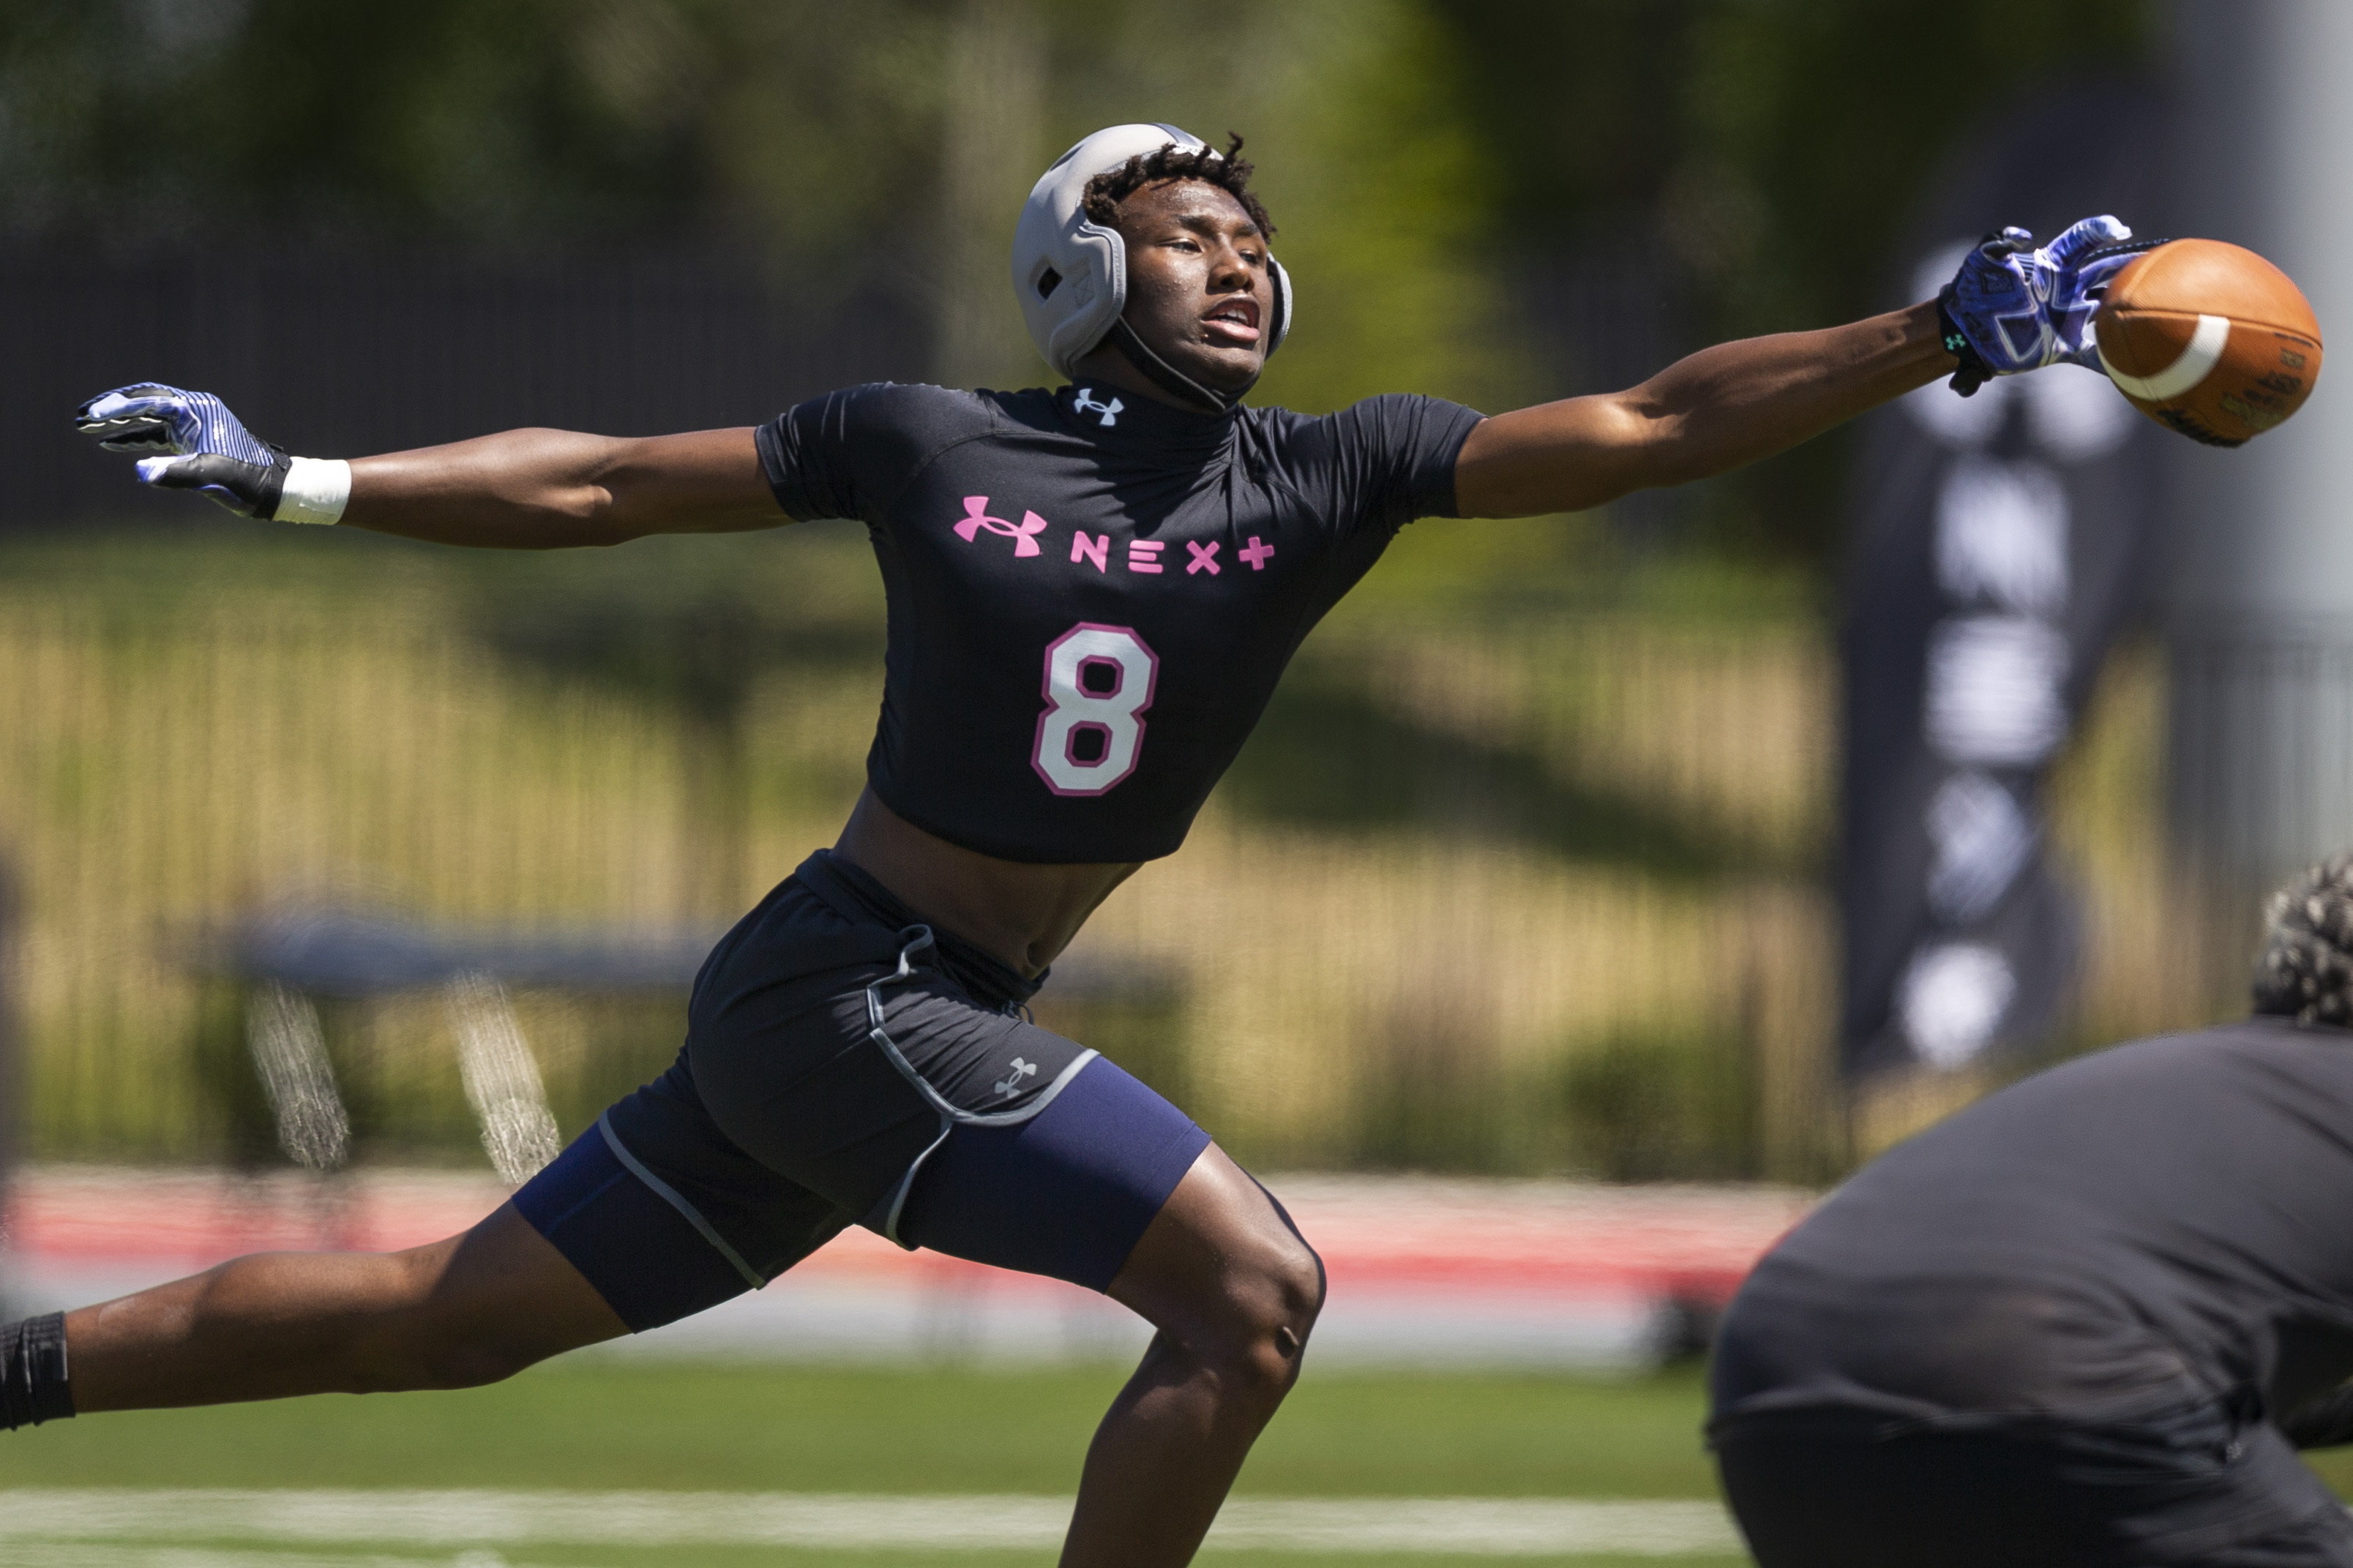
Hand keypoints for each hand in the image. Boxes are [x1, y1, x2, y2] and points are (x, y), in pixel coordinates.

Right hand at [73, 384, 290, 517]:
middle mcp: (193, 411)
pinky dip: (134, 438)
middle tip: (82, 415)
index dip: (118, 408)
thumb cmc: (246, 480)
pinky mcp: (191, 440)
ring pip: (147, 417)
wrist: (273, 489)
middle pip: (144, 401)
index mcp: (197, 410)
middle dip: (112, 407)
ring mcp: (191, 424)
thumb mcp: (210, 475)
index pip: (150, 402)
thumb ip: (175, 473)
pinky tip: (109, 444)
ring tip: (84, 427)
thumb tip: (140, 472)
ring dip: (118, 423)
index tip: (92, 415)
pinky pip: (156, 434)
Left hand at [1939, 216, 2158, 394]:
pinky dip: (2111, 360)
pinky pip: (2093, 354)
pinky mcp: (2061, 346)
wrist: (1962, 331)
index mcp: (2051, 266)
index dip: (2100, 231)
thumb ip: (2000, 241)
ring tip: (2160, 305)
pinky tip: (2135, 364)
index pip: (2083, 242)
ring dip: (2130, 308)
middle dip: (2134, 266)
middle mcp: (2066, 289)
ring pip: (2108, 310)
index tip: (2119, 230)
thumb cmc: (1971, 289)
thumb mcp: (1982, 259)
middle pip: (2108, 272)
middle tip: (2161, 263)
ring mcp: (2067, 318)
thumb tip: (2022, 235)